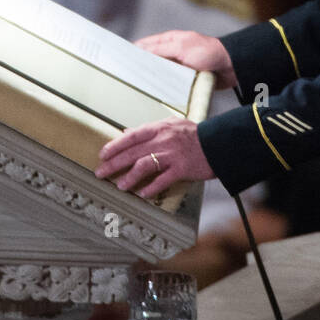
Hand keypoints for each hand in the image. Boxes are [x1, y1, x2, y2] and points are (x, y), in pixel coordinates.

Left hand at [95, 117, 215, 197]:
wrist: (219, 143)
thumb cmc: (195, 135)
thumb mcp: (172, 125)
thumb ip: (150, 129)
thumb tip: (127, 133)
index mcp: (159, 128)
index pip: (131, 136)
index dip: (115, 145)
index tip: (103, 154)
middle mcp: (163, 140)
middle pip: (132, 152)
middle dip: (114, 163)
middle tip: (101, 172)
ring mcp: (172, 154)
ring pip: (144, 166)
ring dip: (129, 177)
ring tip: (119, 186)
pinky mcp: (182, 168)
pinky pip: (162, 180)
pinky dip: (151, 188)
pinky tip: (142, 194)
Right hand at [134, 30, 236, 88]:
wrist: (231, 67)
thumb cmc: (208, 52)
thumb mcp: (181, 48)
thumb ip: (161, 50)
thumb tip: (140, 51)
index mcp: (170, 40)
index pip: (146, 45)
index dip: (133, 52)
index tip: (120, 61)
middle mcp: (173, 52)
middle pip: (151, 60)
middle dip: (140, 68)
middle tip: (126, 78)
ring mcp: (179, 66)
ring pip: (160, 74)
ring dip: (153, 79)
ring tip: (137, 88)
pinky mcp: (186, 79)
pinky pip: (171, 84)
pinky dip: (165, 88)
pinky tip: (156, 94)